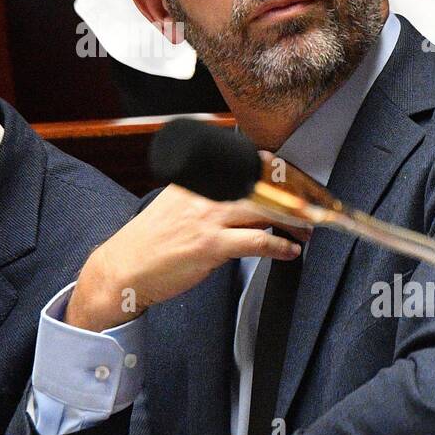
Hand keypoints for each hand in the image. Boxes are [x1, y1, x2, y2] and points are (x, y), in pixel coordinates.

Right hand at [65, 185, 303, 332]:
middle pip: (260, 184)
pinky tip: (289, 251)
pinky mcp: (211, 245)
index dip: (275, 170)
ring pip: (264, 209)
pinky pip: (258, 241)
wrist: (123, 269)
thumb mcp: (172, 206)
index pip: (243, 164)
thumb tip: (237, 200)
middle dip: (292, 196)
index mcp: (194, 180)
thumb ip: (202, 196)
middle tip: (311, 207)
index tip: (294, 178)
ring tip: (306, 231)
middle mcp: (203, 193)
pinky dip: (280, 246)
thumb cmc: (148, 244)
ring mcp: (207, 218)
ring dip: (293, 221)